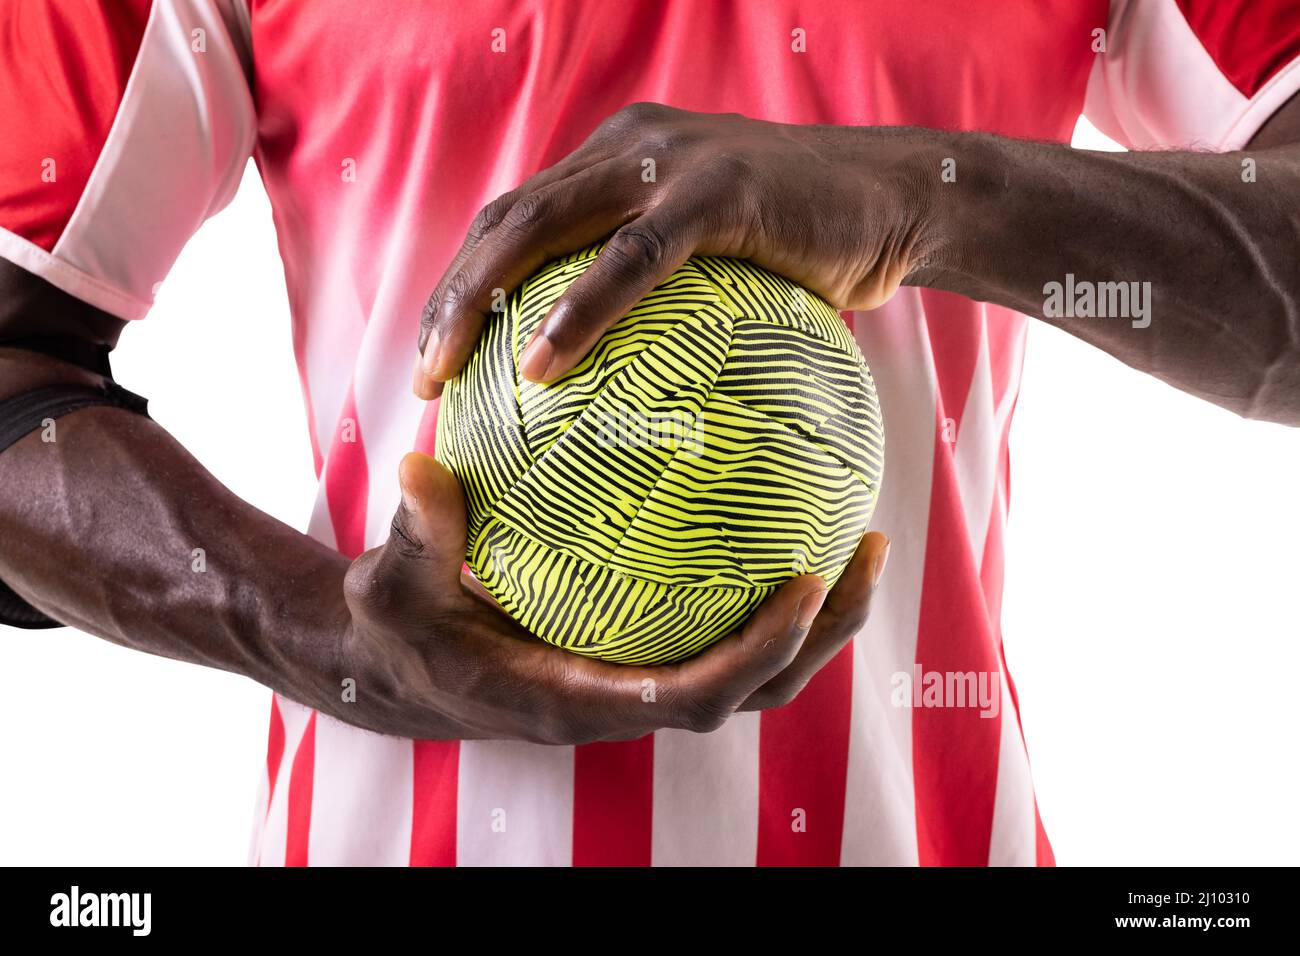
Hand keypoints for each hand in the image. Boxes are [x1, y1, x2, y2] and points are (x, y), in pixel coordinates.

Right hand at [326, 452, 889, 742]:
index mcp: (578, 699)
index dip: (758, 651)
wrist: (403, 668)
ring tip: (861, 538)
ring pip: (755, 672)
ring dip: (817, 617)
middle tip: (869, 547)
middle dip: (822, 633)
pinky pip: (719, 631)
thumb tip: (418, 466)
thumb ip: (417, 534)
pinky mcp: (639, 656)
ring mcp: (639, 681)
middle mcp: (624, 701)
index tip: (807, 580)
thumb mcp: (392, 581)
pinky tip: (779, 517)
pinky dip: (764, 593)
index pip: (694, 697)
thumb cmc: (400, 626)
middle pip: (756, 690)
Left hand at [414, 102, 938, 396]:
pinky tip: (541, 369)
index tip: (441, 356)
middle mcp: (629, 146)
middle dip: (451, 297)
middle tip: (424, 377)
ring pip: (545, 227)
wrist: (900, 198)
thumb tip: (619, 383)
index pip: (518, 217)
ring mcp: (669, 163)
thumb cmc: (812, 247)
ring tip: (447, 373)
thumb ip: (662, 291)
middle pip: (508, 219)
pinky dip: (578, 313)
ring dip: (481, 301)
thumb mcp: (720, 259)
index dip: (465, 283)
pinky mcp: (716, 194)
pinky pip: (631, 260)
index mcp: (619, 156)